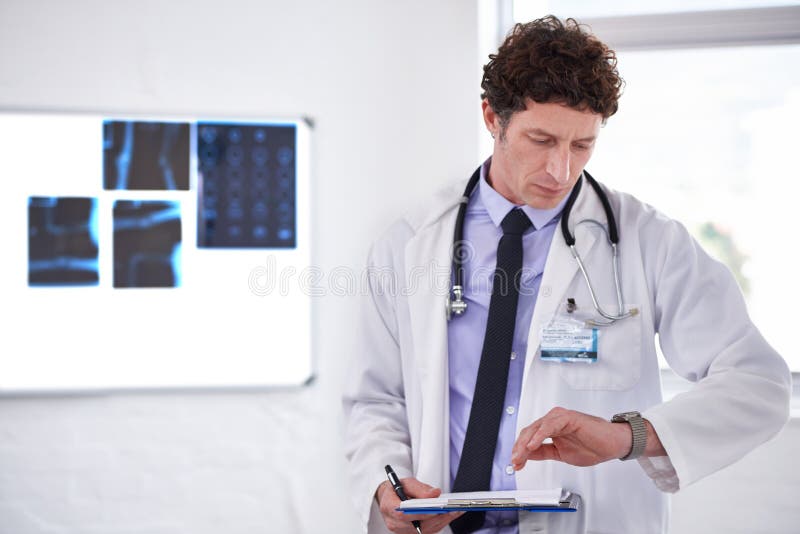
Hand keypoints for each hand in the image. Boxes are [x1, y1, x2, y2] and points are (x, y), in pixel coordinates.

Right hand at [376, 477, 463, 533]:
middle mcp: (394, 523)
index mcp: (388, 507)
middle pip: (417, 525)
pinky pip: (429, 531)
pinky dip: (441, 522)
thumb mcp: (406, 482)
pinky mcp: (412, 533)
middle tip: (452, 509)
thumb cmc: (397, 489)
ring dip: (442, 520)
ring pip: (425, 530)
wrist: (390, 497)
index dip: (419, 513)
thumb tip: (435, 494)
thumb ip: (419, 488)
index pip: (403, 514)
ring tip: (456, 510)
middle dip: (436, 517)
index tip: (434, 508)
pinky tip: (451, 514)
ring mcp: (403, 531)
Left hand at [511, 407, 630, 468]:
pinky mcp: (567, 418)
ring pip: (535, 428)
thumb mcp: (561, 454)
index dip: (520, 450)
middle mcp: (553, 420)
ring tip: (520, 456)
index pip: (529, 437)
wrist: (613, 444)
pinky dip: (538, 436)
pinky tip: (532, 445)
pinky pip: (548, 426)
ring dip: (525, 443)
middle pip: (528, 432)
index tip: (516, 463)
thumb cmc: (592, 446)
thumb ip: (543, 452)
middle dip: (519, 448)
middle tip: (515, 461)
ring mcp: (559, 417)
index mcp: (550, 427)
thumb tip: (527, 455)